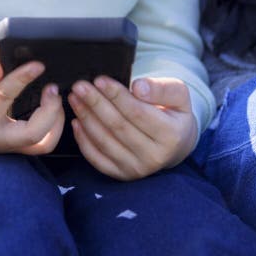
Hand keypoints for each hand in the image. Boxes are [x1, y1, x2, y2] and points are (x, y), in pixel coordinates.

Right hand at [0, 57, 64, 153]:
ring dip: (57, 121)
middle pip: (33, 133)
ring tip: (55, 96)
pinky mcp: (17, 147)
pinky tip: (53, 107)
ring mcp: (9, 147)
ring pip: (43, 143)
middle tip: (52, 87)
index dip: (22, 78)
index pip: (4, 97)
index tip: (38, 64)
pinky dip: (55, 126)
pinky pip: (43, 143)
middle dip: (50, 110)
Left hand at [68, 76, 197, 180]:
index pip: (137, 112)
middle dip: (95, 103)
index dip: (116, 95)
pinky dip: (84, 141)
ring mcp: (137, 169)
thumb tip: (138, 87)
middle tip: (79, 86)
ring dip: (86, 118)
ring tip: (75, 98)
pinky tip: (77, 122)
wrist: (177, 143)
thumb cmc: (175, 112)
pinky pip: (98, 159)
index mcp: (171, 135)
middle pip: (118, 126)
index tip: (99, 79)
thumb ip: (161, 88)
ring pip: (105, 141)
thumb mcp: (179, 94)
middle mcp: (154, 156)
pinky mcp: (123, 175)